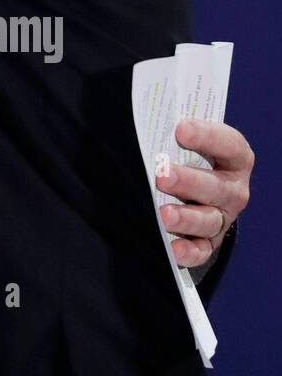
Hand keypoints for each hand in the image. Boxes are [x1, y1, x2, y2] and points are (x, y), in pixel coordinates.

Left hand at [155, 119, 252, 268]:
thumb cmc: (184, 154)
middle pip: (215, 186)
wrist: (191, 186)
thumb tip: (141, 123)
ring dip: (186, 217)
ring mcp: (222, 217)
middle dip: (188, 181)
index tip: (180, 130)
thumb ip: (171, 132)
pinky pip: (201, 250)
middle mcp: (232, 190)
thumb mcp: (184, 141)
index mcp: (234, 158)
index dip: (208, 136)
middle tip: (162, 176)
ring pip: (208, 219)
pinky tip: (173, 248)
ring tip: (164, 214)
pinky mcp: (208, 241)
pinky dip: (188, 251)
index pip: (230, 145)